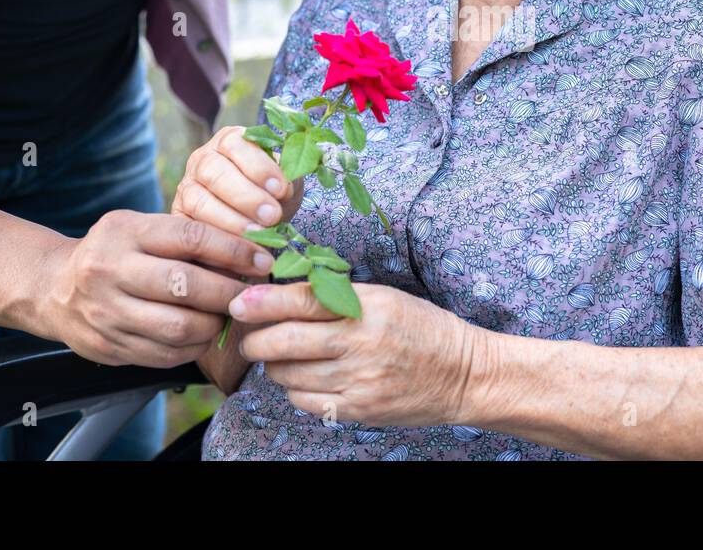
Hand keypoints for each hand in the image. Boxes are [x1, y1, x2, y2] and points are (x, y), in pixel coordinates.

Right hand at [38, 210, 274, 367]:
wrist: (53, 289)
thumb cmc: (115, 251)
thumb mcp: (140, 229)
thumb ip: (185, 238)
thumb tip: (249, 252)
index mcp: (124, 232)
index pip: (190, 237)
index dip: (233, 250)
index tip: (262, 260)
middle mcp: (110, 270)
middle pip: (186, 286)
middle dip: (228, 292)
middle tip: (251, 294)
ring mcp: (106, 312)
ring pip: (178, 327)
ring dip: (214, 324)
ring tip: (226, 315)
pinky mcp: (108, 347)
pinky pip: (165, 355)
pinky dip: (193, 347)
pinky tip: (203, 334)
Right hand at [173, 126, 304, 231]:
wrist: (258, 226)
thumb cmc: (273, 197)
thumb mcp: (285, 183)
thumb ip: (285, 179)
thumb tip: (284, 186)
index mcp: (228, 142)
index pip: (235, 144)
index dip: (258, 166)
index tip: (281, 189)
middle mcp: (202, 160)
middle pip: (212, 172)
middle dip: (246, 195)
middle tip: (272, 216)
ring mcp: (187, 188)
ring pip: (198, 201)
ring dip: (231, 220)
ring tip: (259, 235)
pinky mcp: (179, 218)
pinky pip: (190, 228)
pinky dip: (216, 239)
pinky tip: (240, 249)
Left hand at [229, 281, 486, 426]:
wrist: (463, 373)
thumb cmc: (421, 328)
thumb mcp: (384, 297)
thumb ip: (337, 296)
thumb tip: (283, 293)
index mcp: (368, 306)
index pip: (303, 301)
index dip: (263, 302)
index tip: (240, 302)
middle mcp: (361, 343)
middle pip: (286, 342)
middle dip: (256, 340)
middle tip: (249, 338)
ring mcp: (359, 380)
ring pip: (289, 375)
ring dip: (274, 366)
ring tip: (279, 357)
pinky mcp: (359, 409)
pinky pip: (306, 401)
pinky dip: (294, 390)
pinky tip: (303, 379)